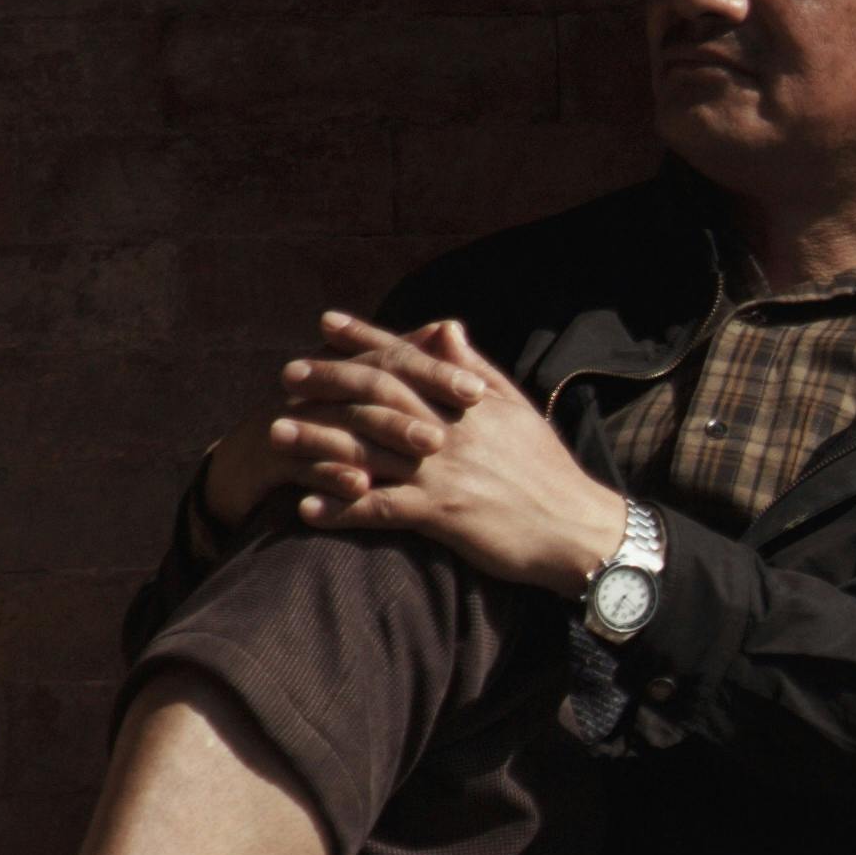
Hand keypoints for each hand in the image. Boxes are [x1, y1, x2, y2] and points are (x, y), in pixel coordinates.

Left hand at [280, 315, 628, 594]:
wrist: (578, 530)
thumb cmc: (548, 472)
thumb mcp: (518, 410)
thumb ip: (476, 369)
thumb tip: (446, 327)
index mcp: (469, 401)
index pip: (409, 358)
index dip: (366, 338)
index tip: (326, 323)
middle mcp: (451, 430)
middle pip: (376, 396)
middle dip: (327, 382)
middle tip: (287, 376)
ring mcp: (444, 471)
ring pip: (367, 449)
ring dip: (317, 442)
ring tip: (276, 436)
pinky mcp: (443, 513)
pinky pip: (379, 508)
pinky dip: (341, 508)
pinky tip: (307, 508)